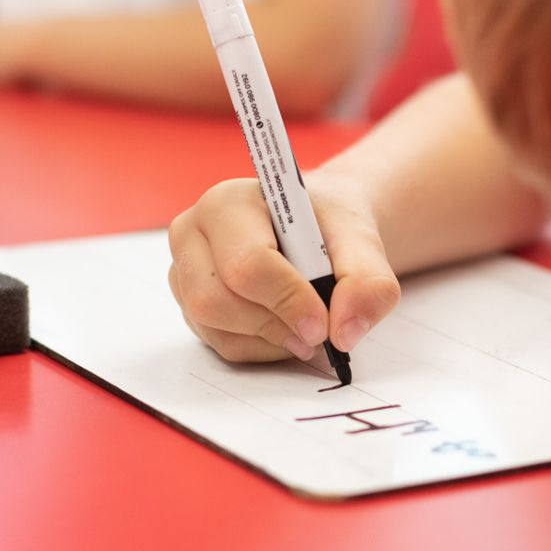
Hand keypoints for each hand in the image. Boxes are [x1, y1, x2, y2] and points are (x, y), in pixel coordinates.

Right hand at [166, 176, 400, 363]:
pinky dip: (259, 348)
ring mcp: (184, 271)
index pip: (246, 263)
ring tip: (304, 328)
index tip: (323, 324)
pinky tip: (284, 329)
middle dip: (273, 325)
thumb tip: (345, 333)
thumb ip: (366, 281)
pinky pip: (218, 343)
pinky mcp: (189, 304)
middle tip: (317, 334)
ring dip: (268, 340)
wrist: (315, 232)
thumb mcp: (361, 242)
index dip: (287, 300)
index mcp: (228, 202)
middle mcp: (192, 233)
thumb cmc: (327, 228)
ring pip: (213, 327)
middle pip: (215, 300)